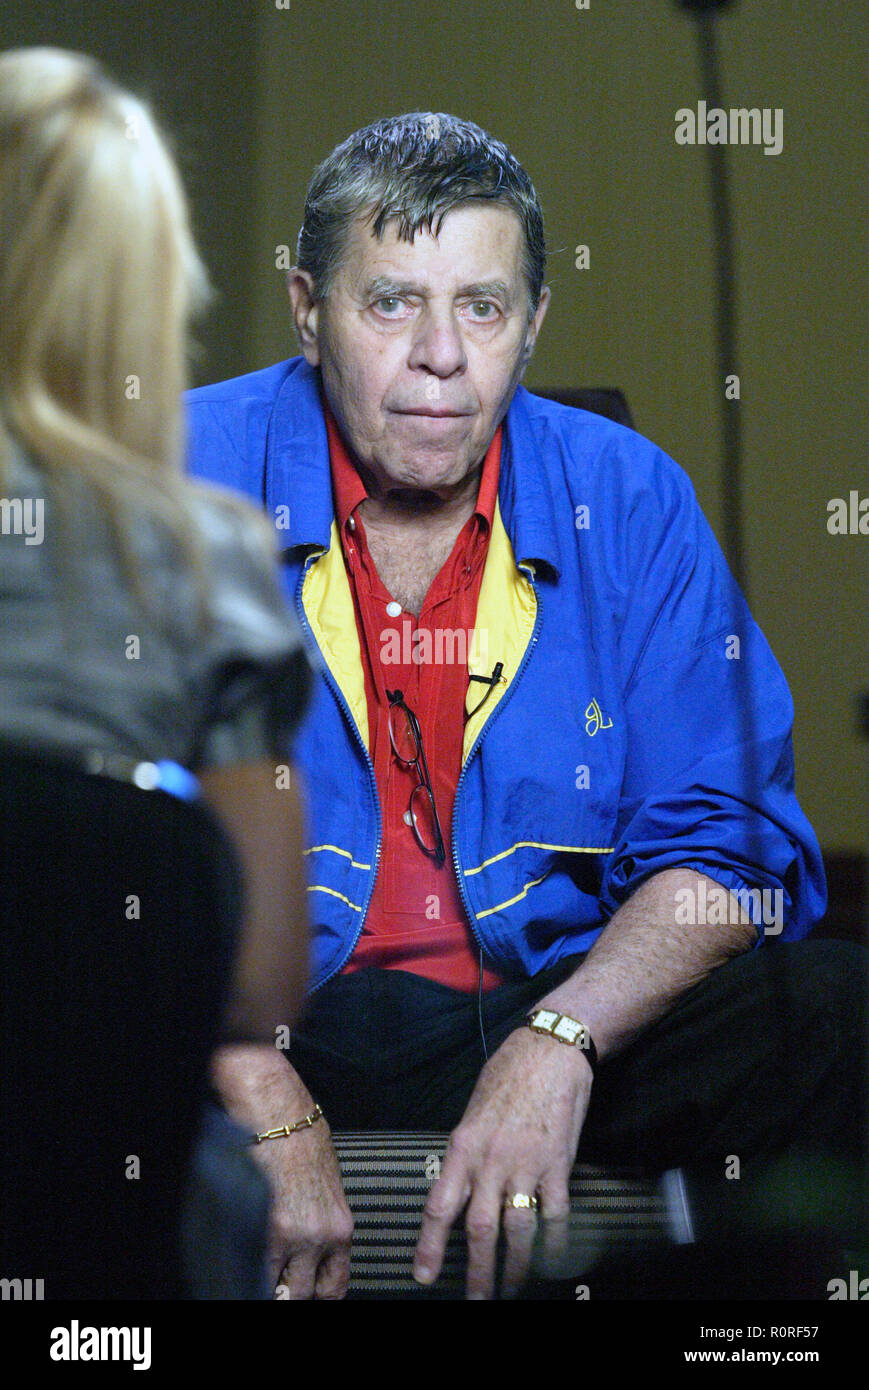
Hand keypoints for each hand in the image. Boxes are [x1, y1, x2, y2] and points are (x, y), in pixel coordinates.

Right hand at [213, 1044, 352, 1298]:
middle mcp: (317, 1238)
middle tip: (279, 1284)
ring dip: (268, 1284)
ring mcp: (288, 1236)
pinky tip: (244, 1259)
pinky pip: (253, 1269)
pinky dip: (248, 1269)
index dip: (317, 1295)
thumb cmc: (302, 1137)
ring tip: (261, 1271)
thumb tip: (315, 1249)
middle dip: (290, 1295)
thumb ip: (324, 1221)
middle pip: (303, 1295)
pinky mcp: (260, 1226)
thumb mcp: (328, 1185)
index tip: (307, 1292)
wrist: (276, 1111)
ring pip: (276, 1290)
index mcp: (340, 1226)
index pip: (334, 1286)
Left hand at [412, 1026, 591, 1298]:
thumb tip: (458, 1180)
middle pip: (479, 1230)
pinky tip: (552, 1259)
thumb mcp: (473, 1108)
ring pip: (517, 1231)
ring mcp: (527, 1166)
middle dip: (476, 1271)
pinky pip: (556, 1216)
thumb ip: (466, 1149)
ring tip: (512, 1289)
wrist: (550, 1049)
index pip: (440, 1204)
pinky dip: (554, 1243)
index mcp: (463, 1146)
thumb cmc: (509, 1073)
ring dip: (515, 1268)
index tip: (422, 1275)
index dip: (430, 1244)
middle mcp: (492, 1161)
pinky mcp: (559, 1166)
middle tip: (475, 1300)